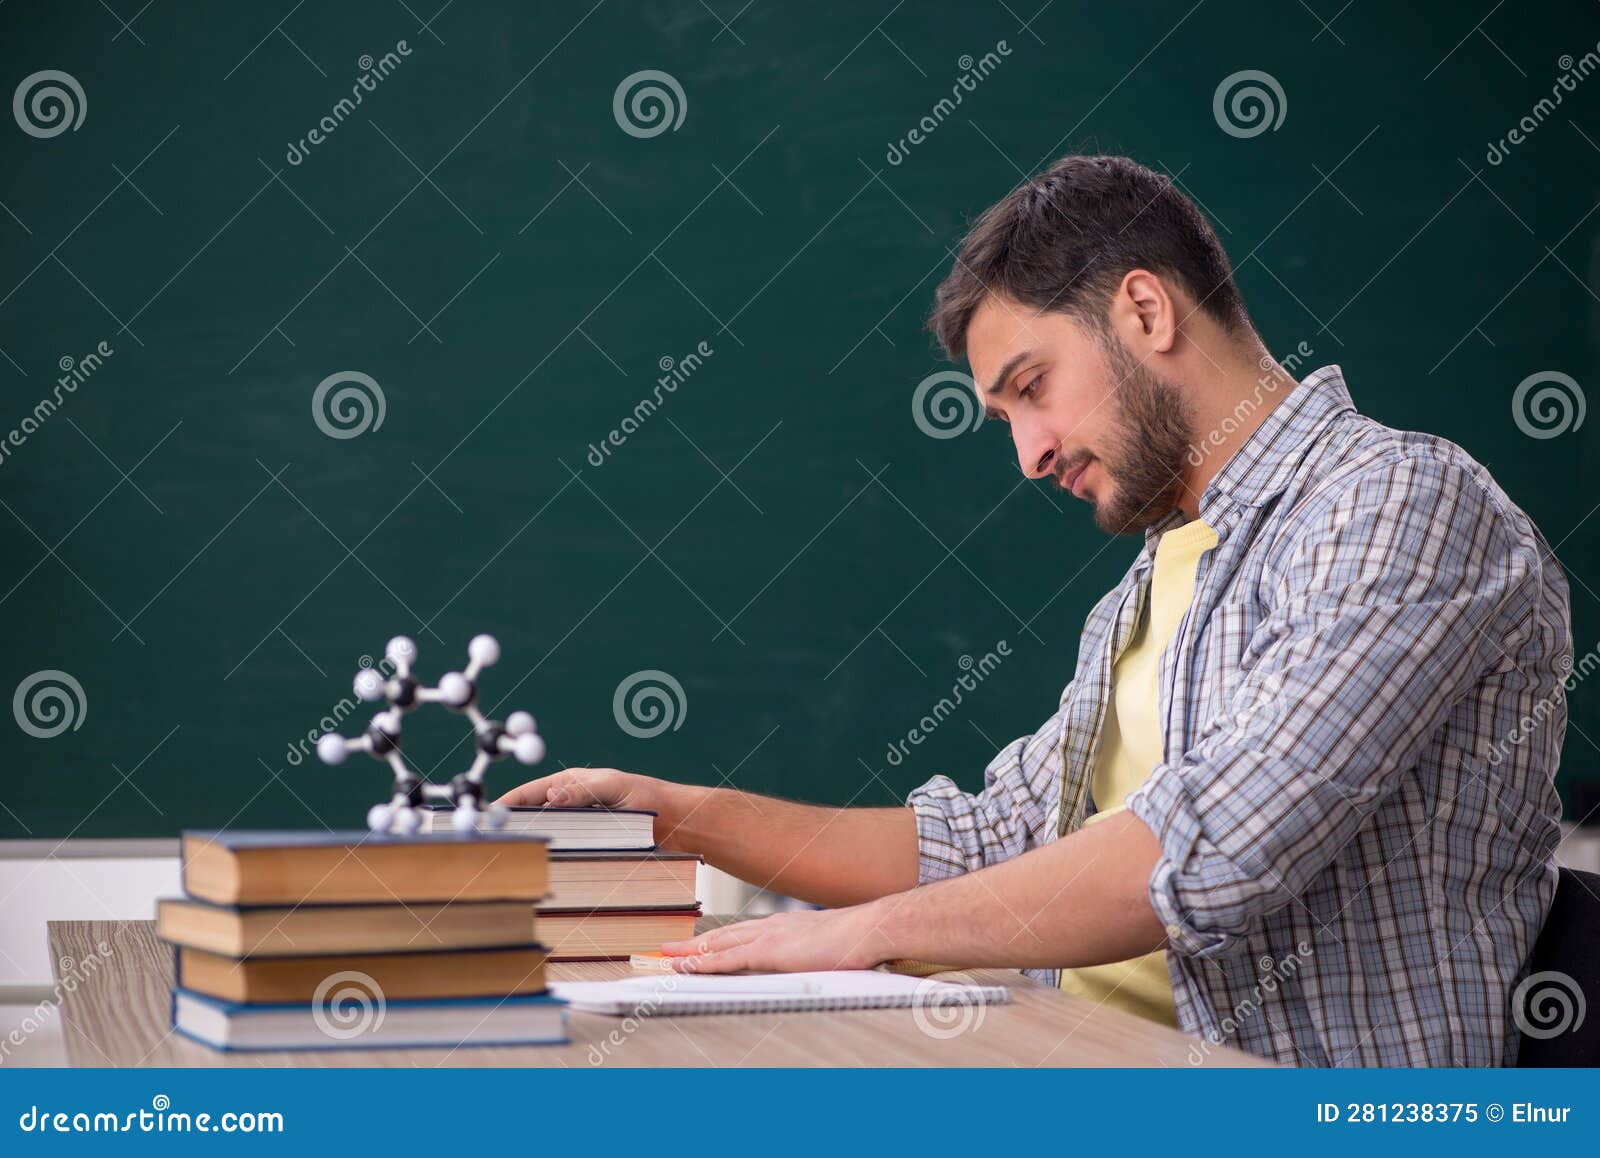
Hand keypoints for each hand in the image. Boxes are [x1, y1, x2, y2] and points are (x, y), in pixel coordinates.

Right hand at [496, 766, 699, 847]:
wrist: (676, 822)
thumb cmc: (648, 799)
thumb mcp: (615, 789)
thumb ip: (584, 791)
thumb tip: (552, 797)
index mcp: (573, 783)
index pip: (531, 793)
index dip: (507, 804)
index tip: (486, 816)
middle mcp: (571, 804)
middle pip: (533, 816)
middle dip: (512, 828)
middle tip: (490, 845)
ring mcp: (578, 826)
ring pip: (545, 836)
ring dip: (530, 845)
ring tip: (507, 860)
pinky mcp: (587, 845)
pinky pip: (562, 852)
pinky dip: (548, 858)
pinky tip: (539, 870)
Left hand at [659, 904, 892, 973]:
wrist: (869, 929)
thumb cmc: (860, 940)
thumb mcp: (832, 946)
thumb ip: (817, 953)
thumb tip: (818, 962)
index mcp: (787, 925)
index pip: (743, 932)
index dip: (719, 939)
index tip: (701, 943)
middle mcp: (772, 926)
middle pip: (723, 935)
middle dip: (695, 943)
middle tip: (669, 948)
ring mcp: (768, 937)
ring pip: (717, 945)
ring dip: (689, 952)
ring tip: (666, 957)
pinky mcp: (768, 953)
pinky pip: (725, 960)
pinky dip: (701, 964)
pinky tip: (684, 967)